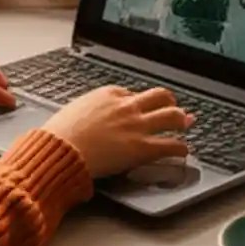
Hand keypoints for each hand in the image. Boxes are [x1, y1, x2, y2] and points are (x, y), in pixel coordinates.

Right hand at [40, 86, 195, 178]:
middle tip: (174, 109)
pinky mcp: (142, 148)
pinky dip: (180, 148)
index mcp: (108, 95)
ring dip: (182, 120)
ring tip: (186, 124)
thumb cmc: (58, 136)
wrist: (58, 150)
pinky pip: (171, 145)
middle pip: (160, 97)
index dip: (139, 102)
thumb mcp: (72, 111)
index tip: (140, 108)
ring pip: (172, 116)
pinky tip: (183, 152)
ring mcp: (137, 126)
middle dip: (169, 102)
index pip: (133, 93)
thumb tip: (88, 116)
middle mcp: (127, 106)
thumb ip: (87, 111)